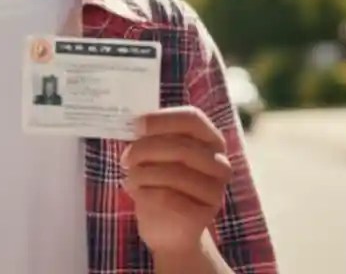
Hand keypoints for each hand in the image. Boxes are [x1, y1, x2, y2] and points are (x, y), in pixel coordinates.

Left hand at [123, 106, 231, 259]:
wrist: (168, 227)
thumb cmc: (159, 181)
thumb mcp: (155, 154)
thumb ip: (150, 137)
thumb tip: (136, 125)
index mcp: (209, 140)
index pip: (192, 118)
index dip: (162, 119)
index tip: (137, 126)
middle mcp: (219, 163)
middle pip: (180, 146)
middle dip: (144, 150)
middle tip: (126, 158)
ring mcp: (215, 190)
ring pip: (173, 173)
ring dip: (141, 174)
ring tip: (132, 178)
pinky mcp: (203, 215)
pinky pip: (167, 197)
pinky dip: (144, 193)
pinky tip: (139, 194)